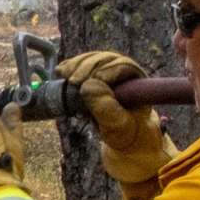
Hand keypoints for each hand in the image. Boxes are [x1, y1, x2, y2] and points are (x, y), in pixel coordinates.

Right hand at [58, 50, 169, 183]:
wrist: (126, 140)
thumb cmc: (126, 134)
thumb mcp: (117, 125)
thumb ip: (104, 107)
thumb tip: (87, 86)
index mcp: (138, 83)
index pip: (121, 66)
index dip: (103, 70)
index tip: (85, 83)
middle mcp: (126, 75)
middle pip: (106, 59)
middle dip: (87, 67)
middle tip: (72, 80)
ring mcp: (111, 74)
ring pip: (94, 60)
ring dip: (77, 65)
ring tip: (64, 75)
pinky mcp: (97, 78)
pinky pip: (85, 65)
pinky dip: (72, 66)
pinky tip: (61, 71)